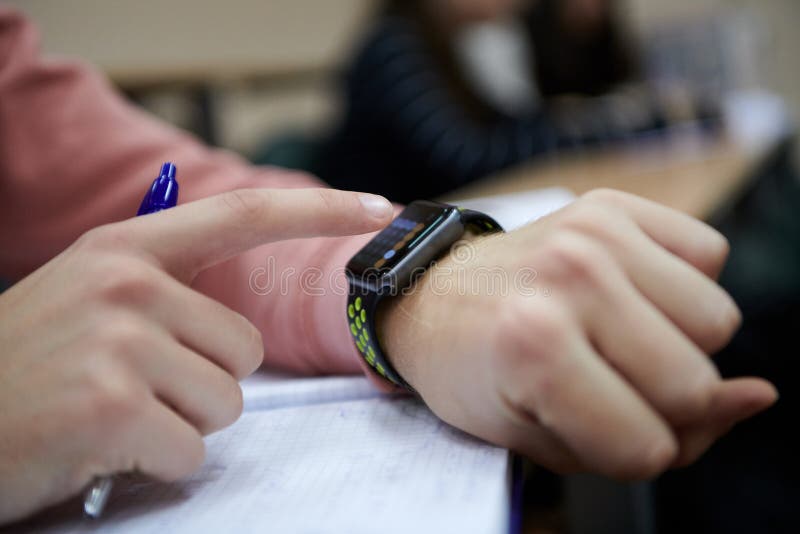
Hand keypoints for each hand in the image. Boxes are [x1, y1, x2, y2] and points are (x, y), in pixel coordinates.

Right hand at [0, 188, 391, 523]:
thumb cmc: (22, 368)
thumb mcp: (82, 298)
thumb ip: (158, 288)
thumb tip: (236, 319)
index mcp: (124, 251)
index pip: (241, 217)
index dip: (316, 212)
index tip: (377, 207)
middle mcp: (127, 284)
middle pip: (245, 349)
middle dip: (204, 383)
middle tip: (133, 390)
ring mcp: (120, 342)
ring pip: (226, 403)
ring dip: (179, 425)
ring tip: (112, 417)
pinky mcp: (113, 407)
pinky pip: (192, 452)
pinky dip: (156, 465)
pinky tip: (101, 449)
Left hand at [380, 189, 776, 478]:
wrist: (430, 297)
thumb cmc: (477, 372)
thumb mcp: (542, 438)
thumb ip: (656, 437)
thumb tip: (755, 394)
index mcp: (535, 350)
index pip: (648, 446)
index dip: (628, 452)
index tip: (585, 426)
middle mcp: (569, 279)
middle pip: (694, 382)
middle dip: (658, 401)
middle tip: (599, 380)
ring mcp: (592, 233)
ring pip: (716, 319)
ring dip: (677, 341)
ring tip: (610, 333)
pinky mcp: (610, 205)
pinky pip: (708, 254)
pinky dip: (679, 282)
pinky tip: (625, 291)